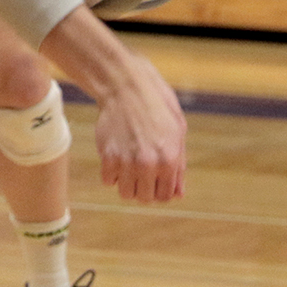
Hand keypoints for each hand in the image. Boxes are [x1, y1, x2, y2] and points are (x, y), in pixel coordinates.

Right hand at [92, 53, 186, 201]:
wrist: (126, 87)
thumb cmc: (156, 107)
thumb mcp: (178, 132)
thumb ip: (179, 166)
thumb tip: (178, 194)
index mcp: (170, 159)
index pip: (166, 196)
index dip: (161, 190)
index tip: (156, 180)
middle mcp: (148, 164)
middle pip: (145, 198)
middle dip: (145, 189)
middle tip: (142, 173)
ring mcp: (126, 161)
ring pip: (125, 193)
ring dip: (127, 184)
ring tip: (129, 168)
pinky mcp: (107, 156)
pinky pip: (108, 180)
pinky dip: (111, 174)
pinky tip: (117, 158)